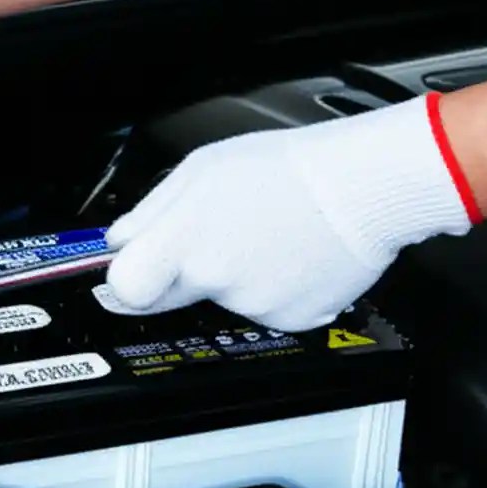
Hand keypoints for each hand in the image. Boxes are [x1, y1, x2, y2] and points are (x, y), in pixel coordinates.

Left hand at [102, 95, 475, 331]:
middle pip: (170, 295)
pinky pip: (264, 308)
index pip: (126, 285)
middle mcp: (213, 279)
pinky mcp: (290, 320)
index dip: (128, 275)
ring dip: (234, 274)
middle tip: (214, 235)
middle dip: (179, 271)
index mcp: (184, 239)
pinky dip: (274, 288)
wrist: (366, 186)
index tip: (136, 265)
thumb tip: (120, 238)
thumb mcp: (202, 168)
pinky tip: (291, 254)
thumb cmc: (290, 168)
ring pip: (222, 298)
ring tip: (267, 233)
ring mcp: (252, 305)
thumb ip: (150, 209)